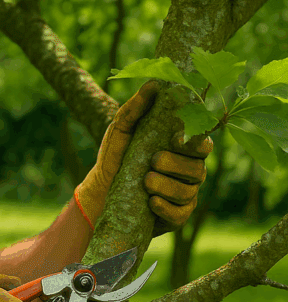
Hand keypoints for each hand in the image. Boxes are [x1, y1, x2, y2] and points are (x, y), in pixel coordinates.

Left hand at [74, 80, 212, 232]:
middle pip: (199, 169)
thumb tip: (153, 84)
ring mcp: (182, 195)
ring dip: (167, 185)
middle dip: (176, 164)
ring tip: (146, 180)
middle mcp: (187, 172)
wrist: (100, 190)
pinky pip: (180, 214)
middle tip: (154, 160)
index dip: (196, 142)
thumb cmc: (116, 155)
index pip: (202, 144)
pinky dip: (166, 207)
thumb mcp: (120, 129)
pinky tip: (151, 201)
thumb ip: (136, 108)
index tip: (176, 139)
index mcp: (181, 149)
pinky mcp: (174, 216)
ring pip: (189, 191)